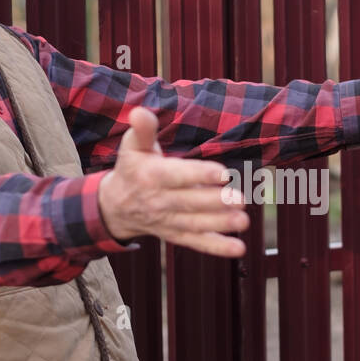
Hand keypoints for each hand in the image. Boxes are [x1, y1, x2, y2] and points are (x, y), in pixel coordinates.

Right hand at [97, 107, 248, 256]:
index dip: (199, 175)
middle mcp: (159, 201)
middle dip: (215, 202)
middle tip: (241, 199)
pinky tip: (238, 249)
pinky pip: (196, 243)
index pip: (177, 176)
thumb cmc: (132, 168)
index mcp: (151, 176)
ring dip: (220, 225)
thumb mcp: (133, 146)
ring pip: (195, 225)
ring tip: (244, 221)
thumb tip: (140, 111)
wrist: (116, 206)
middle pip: (189, 203)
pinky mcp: (176, 236)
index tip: (223, 173)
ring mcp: (168, 221)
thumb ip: (142, 130)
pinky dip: (217, 248)